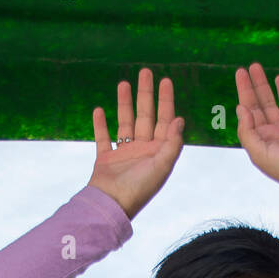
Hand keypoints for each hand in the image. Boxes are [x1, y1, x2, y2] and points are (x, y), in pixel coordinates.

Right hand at [89, 68, 184, 220]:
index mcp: (158, 153)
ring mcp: (124, 155)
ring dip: (125, 104)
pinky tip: (99, 109)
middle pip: (146, 117)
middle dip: (146, 95)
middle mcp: (142, 151)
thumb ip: (172, 143)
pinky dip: (100, 125)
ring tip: (124, 83)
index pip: (164, 121)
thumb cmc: (139, 189)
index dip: (166, 101)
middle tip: (146, 72)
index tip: (165, 81)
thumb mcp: (161, 166)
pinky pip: (103, 138)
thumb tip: (179, 119)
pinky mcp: (106, 159)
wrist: (112, 205)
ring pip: (125, 123)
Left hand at [235, 62, 278, 212]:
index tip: (241, 72)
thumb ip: (247, 132)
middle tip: (253, 66)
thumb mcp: (260, 153)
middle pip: (266, 106)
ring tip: (278, 75)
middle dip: (259, 86)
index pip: (251, 111)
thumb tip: (241, 109)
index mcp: (264, 140)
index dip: (245, 91)